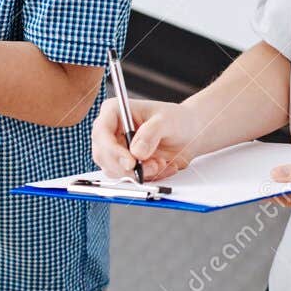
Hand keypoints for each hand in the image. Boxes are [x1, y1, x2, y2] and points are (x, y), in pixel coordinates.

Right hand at [91, 97, 208, 180]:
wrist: (189, 134)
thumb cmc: (176, 119)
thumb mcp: (167, 120)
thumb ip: (150, 133)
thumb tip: (136, 152)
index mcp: (114, 112)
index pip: (101, 132)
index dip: (112, 150)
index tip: (131, 162)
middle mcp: (111, 132)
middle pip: (103, 156)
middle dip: (127, 166)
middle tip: (152, 166)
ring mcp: (116, 150)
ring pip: (114, 170)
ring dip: (139, 173)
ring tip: (160, 163)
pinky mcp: (125, 165)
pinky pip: (128, 178)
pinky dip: (146, 177)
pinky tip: (161, 166)